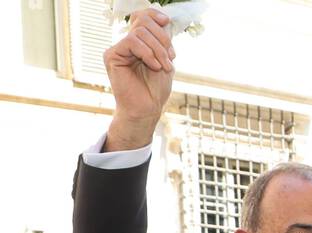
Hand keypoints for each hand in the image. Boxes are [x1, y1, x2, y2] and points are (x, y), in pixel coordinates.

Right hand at [104, 11, 175, 147]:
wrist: (147, 109)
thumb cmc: (155, 90)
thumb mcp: (165, 61)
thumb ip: (163, 41)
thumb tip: (164, 20)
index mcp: (139, 43)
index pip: (142, 17)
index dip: (154, 14)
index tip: (167, 22)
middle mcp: (127, 43)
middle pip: (143, 22)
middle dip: (161, 38)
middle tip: (170, 57)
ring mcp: (118, 49)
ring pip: (140, 32)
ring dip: (157, 49)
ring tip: (164, 66)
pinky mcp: (111, 55)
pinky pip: (131, 42)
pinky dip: (147, 53)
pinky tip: (154, 66)